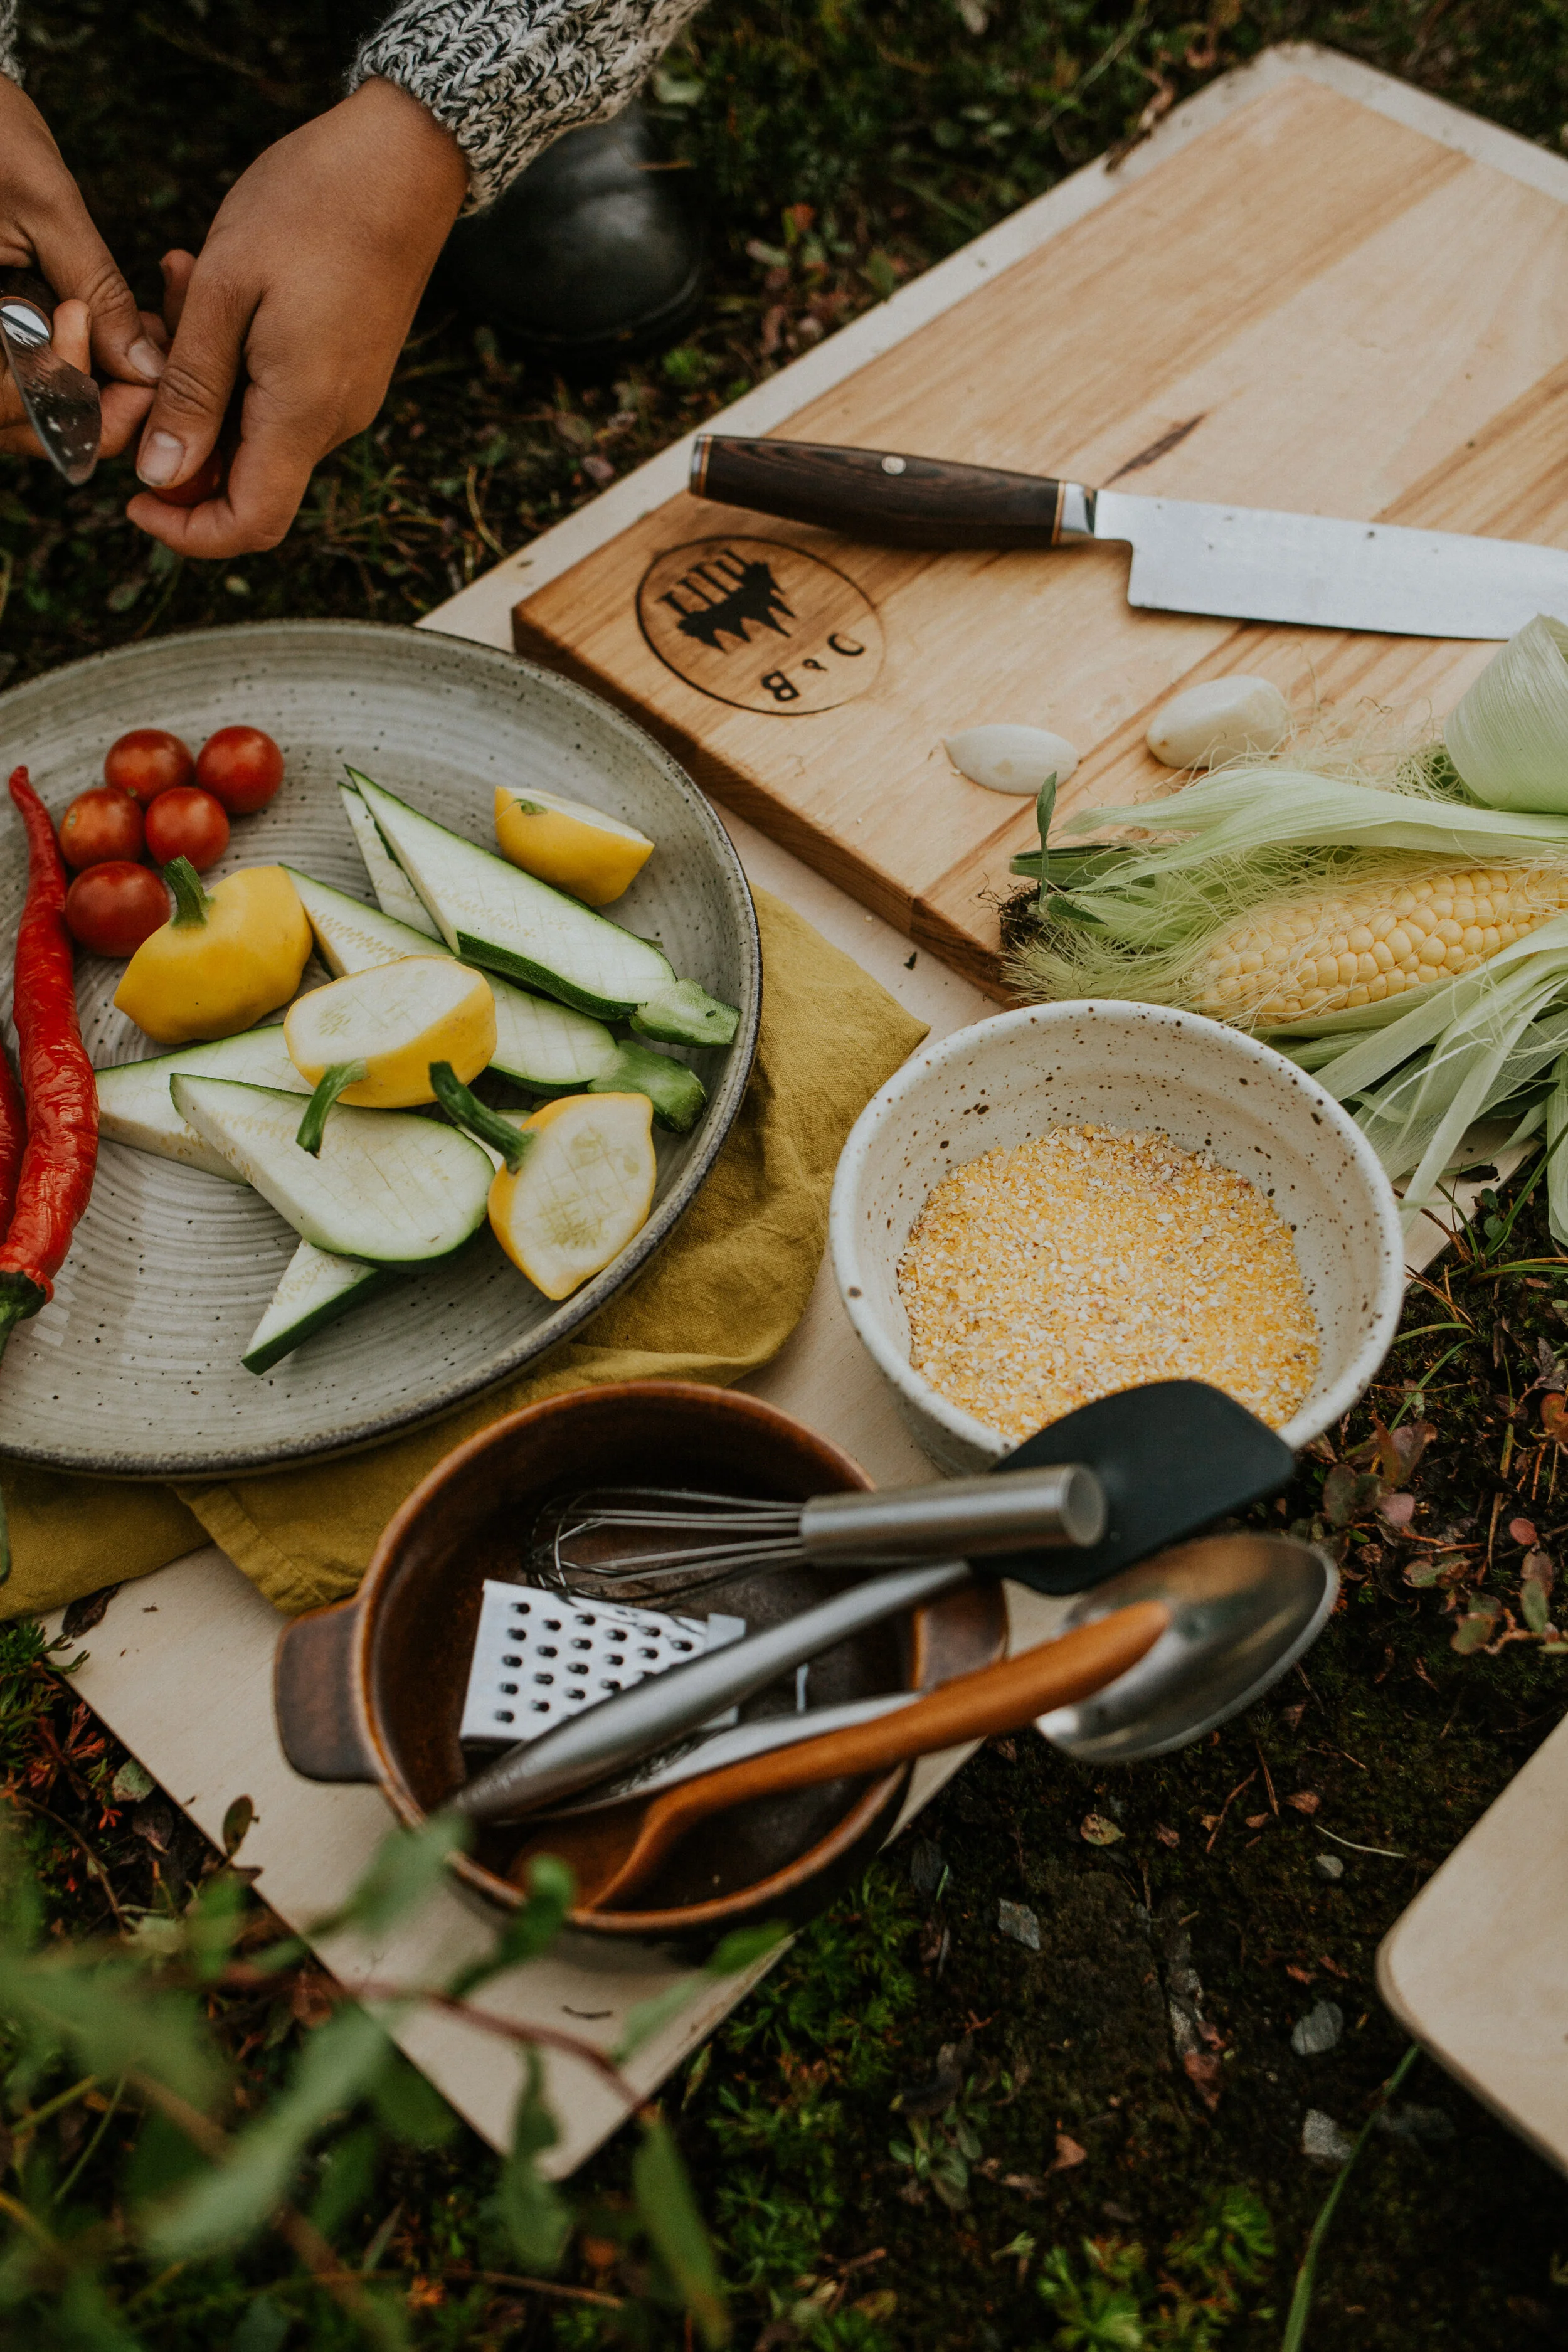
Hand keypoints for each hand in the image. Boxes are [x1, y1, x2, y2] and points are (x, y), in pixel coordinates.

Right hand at [0, 77, 165, 460]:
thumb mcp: (43, 204)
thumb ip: (96, 289)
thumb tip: (148, 369)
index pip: (23, 410)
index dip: (84, 403)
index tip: (133, 362)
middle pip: (41, 426)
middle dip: (111, 400)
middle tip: (157, 360)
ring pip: (51, 411)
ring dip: (111, 384)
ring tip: (152, 333)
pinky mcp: (3, 343)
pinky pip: (51, 377)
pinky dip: (98, 362)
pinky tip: (138, 328)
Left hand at [128, 80, 467, 557]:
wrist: (404, 159)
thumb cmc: (312, 207)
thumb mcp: (224, 289)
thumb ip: (193, 389)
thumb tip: (163, 474)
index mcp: (302, 412)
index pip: (249, 524)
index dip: (186, 531)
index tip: (136, 495)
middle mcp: (334, 422)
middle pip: (244, 478)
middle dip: (182, 427)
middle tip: (153, 332)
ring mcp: (348, 398)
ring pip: (256, 430)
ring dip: (204, 380)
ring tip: (184, 287)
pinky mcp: (351, 370)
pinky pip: (281, 396)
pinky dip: (236, 362)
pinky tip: (220, 290)